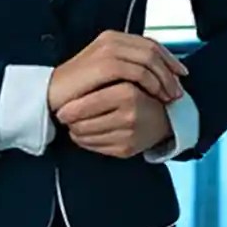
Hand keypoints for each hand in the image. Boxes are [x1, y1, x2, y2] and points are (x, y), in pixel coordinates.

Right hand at [46, 30, 187, 111]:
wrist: (52, 96)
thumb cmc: (78, 89)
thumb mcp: (104, 74)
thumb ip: (125, 67)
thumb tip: (154, 72)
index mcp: (112, 38)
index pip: (149, 43)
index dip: (168, 58)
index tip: (181, 75)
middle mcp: (111, 39)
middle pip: (152, 49)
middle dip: (170, 70)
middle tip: (179, 90)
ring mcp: (108, 50)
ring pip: (149, 59)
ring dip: (164, 79)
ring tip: (170, 97)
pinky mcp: (105, 65)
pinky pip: (138, 71)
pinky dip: (152, 83)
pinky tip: (156, 96)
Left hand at [55, 82, 171, 158]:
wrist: (164, 116)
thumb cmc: (137, 91)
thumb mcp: (124, 76)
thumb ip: (102, 76)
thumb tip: (68, 88)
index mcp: (128, 93)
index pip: (86, 106)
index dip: (68, 109)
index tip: (61, 106)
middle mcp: (130, 115)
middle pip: (83, 124)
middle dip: (69, 121)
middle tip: (63, 116)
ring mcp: (129, 135)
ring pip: (87, 137)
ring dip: (75, 131)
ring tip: (73, 123)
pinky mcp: (128, 150)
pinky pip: (96, 148)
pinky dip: (85, 141)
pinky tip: (84, 133)